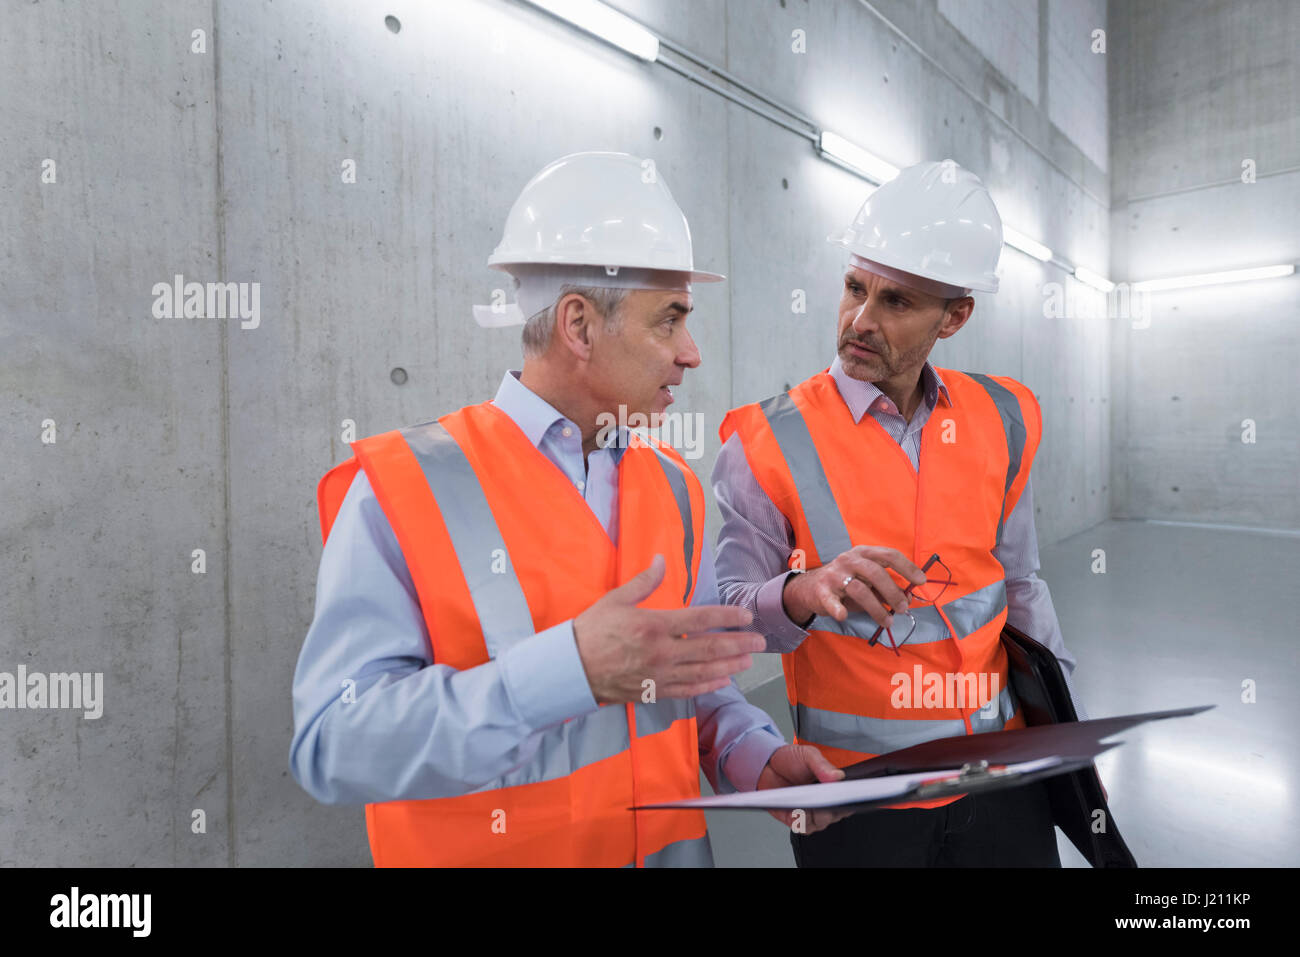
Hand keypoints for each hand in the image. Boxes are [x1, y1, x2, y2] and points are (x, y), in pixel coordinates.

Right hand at [573, 555, 765, 703]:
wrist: (569, 668)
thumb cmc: (591, 630)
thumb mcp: (616, 599)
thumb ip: (644, 582)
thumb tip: (662, 560)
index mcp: (653, 625)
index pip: (700, 620)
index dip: (727, 618)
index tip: (746, 616)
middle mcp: (661, 652)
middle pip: (708, 648)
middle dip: (738, 645)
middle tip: (760, 642)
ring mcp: (658, 675)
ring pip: (702, 672)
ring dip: (729, 666)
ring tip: (748, 661)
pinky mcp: (652, 692)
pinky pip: (687, 690)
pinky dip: (707, 686)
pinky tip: (722, 681)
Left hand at [757, 744, 848, 834]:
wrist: (767, 765)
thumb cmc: (791, 760)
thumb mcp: (809, 755)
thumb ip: (823, 765)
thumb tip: (838, 776)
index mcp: (835, 787)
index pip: (850, 797)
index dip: (850, 797)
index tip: (846, 793)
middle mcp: (826, 804)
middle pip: (837, 812)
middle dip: (832, 805)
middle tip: (825, 796)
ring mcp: (812, 814)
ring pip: (821, 821)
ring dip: (815, 812)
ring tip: (809, 800)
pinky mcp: (796, 820)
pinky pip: (803, 825)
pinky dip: (801, 818)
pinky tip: (797, 807)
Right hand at [782, 546, 925, 628]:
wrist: (810, 588)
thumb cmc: (846, 582)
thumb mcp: (867, 581)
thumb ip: (886, 588)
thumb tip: (908, 598)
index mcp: (863, 553)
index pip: (889, 555)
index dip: (907, 567)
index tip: (921, 581)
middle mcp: (849, 560)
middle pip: (876, 572)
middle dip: (893, 591)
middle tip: (903, 608)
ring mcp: (834, 575)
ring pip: (859, 590)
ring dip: (877, 608)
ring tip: (887, 621)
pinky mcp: (821, 591)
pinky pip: (831, 601)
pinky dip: (838, 608)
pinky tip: (843, 615)